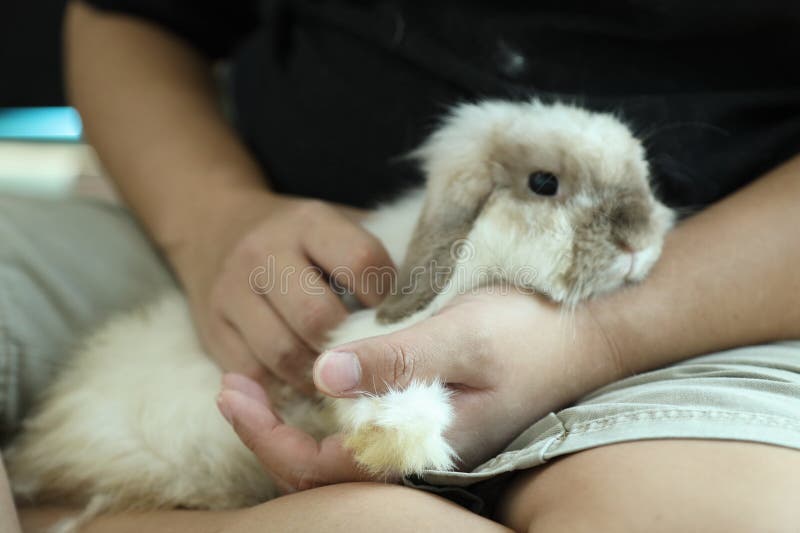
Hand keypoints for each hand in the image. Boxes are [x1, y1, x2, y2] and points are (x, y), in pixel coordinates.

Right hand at [170, 188, 392, 392]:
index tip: (397, 320)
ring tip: (344, 382)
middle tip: (371, 363)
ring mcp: (230, 292)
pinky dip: (284, 390)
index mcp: (309, 222)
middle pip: (318, 317)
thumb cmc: (301, 238)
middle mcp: (264, 252)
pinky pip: (253, 375)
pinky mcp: (211, 329)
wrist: (214, 227)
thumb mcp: (339, 226)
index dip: (386, 299)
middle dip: (352, 348)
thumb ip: (379, 258)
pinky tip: (307, 387)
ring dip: (320, 378)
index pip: (361, 262)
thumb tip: (431, 303)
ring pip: (284, 353)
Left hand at [217, 288, 622, 490]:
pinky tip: (312, 381)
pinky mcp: (430, 417)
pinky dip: (325, 414)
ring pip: (342, 454)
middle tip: (232, 387)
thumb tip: (322, 379)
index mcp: (423, 445)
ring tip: (255, 386)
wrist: (586, 335)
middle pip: (325, 471)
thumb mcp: (461, 335)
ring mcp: (424, 438)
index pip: (326, 469)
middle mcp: (418, 453)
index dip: (270, 438)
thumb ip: (396, 360)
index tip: (234, 393)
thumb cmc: (529, 331)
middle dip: (269, 434)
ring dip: (292, 424)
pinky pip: (364, 432)